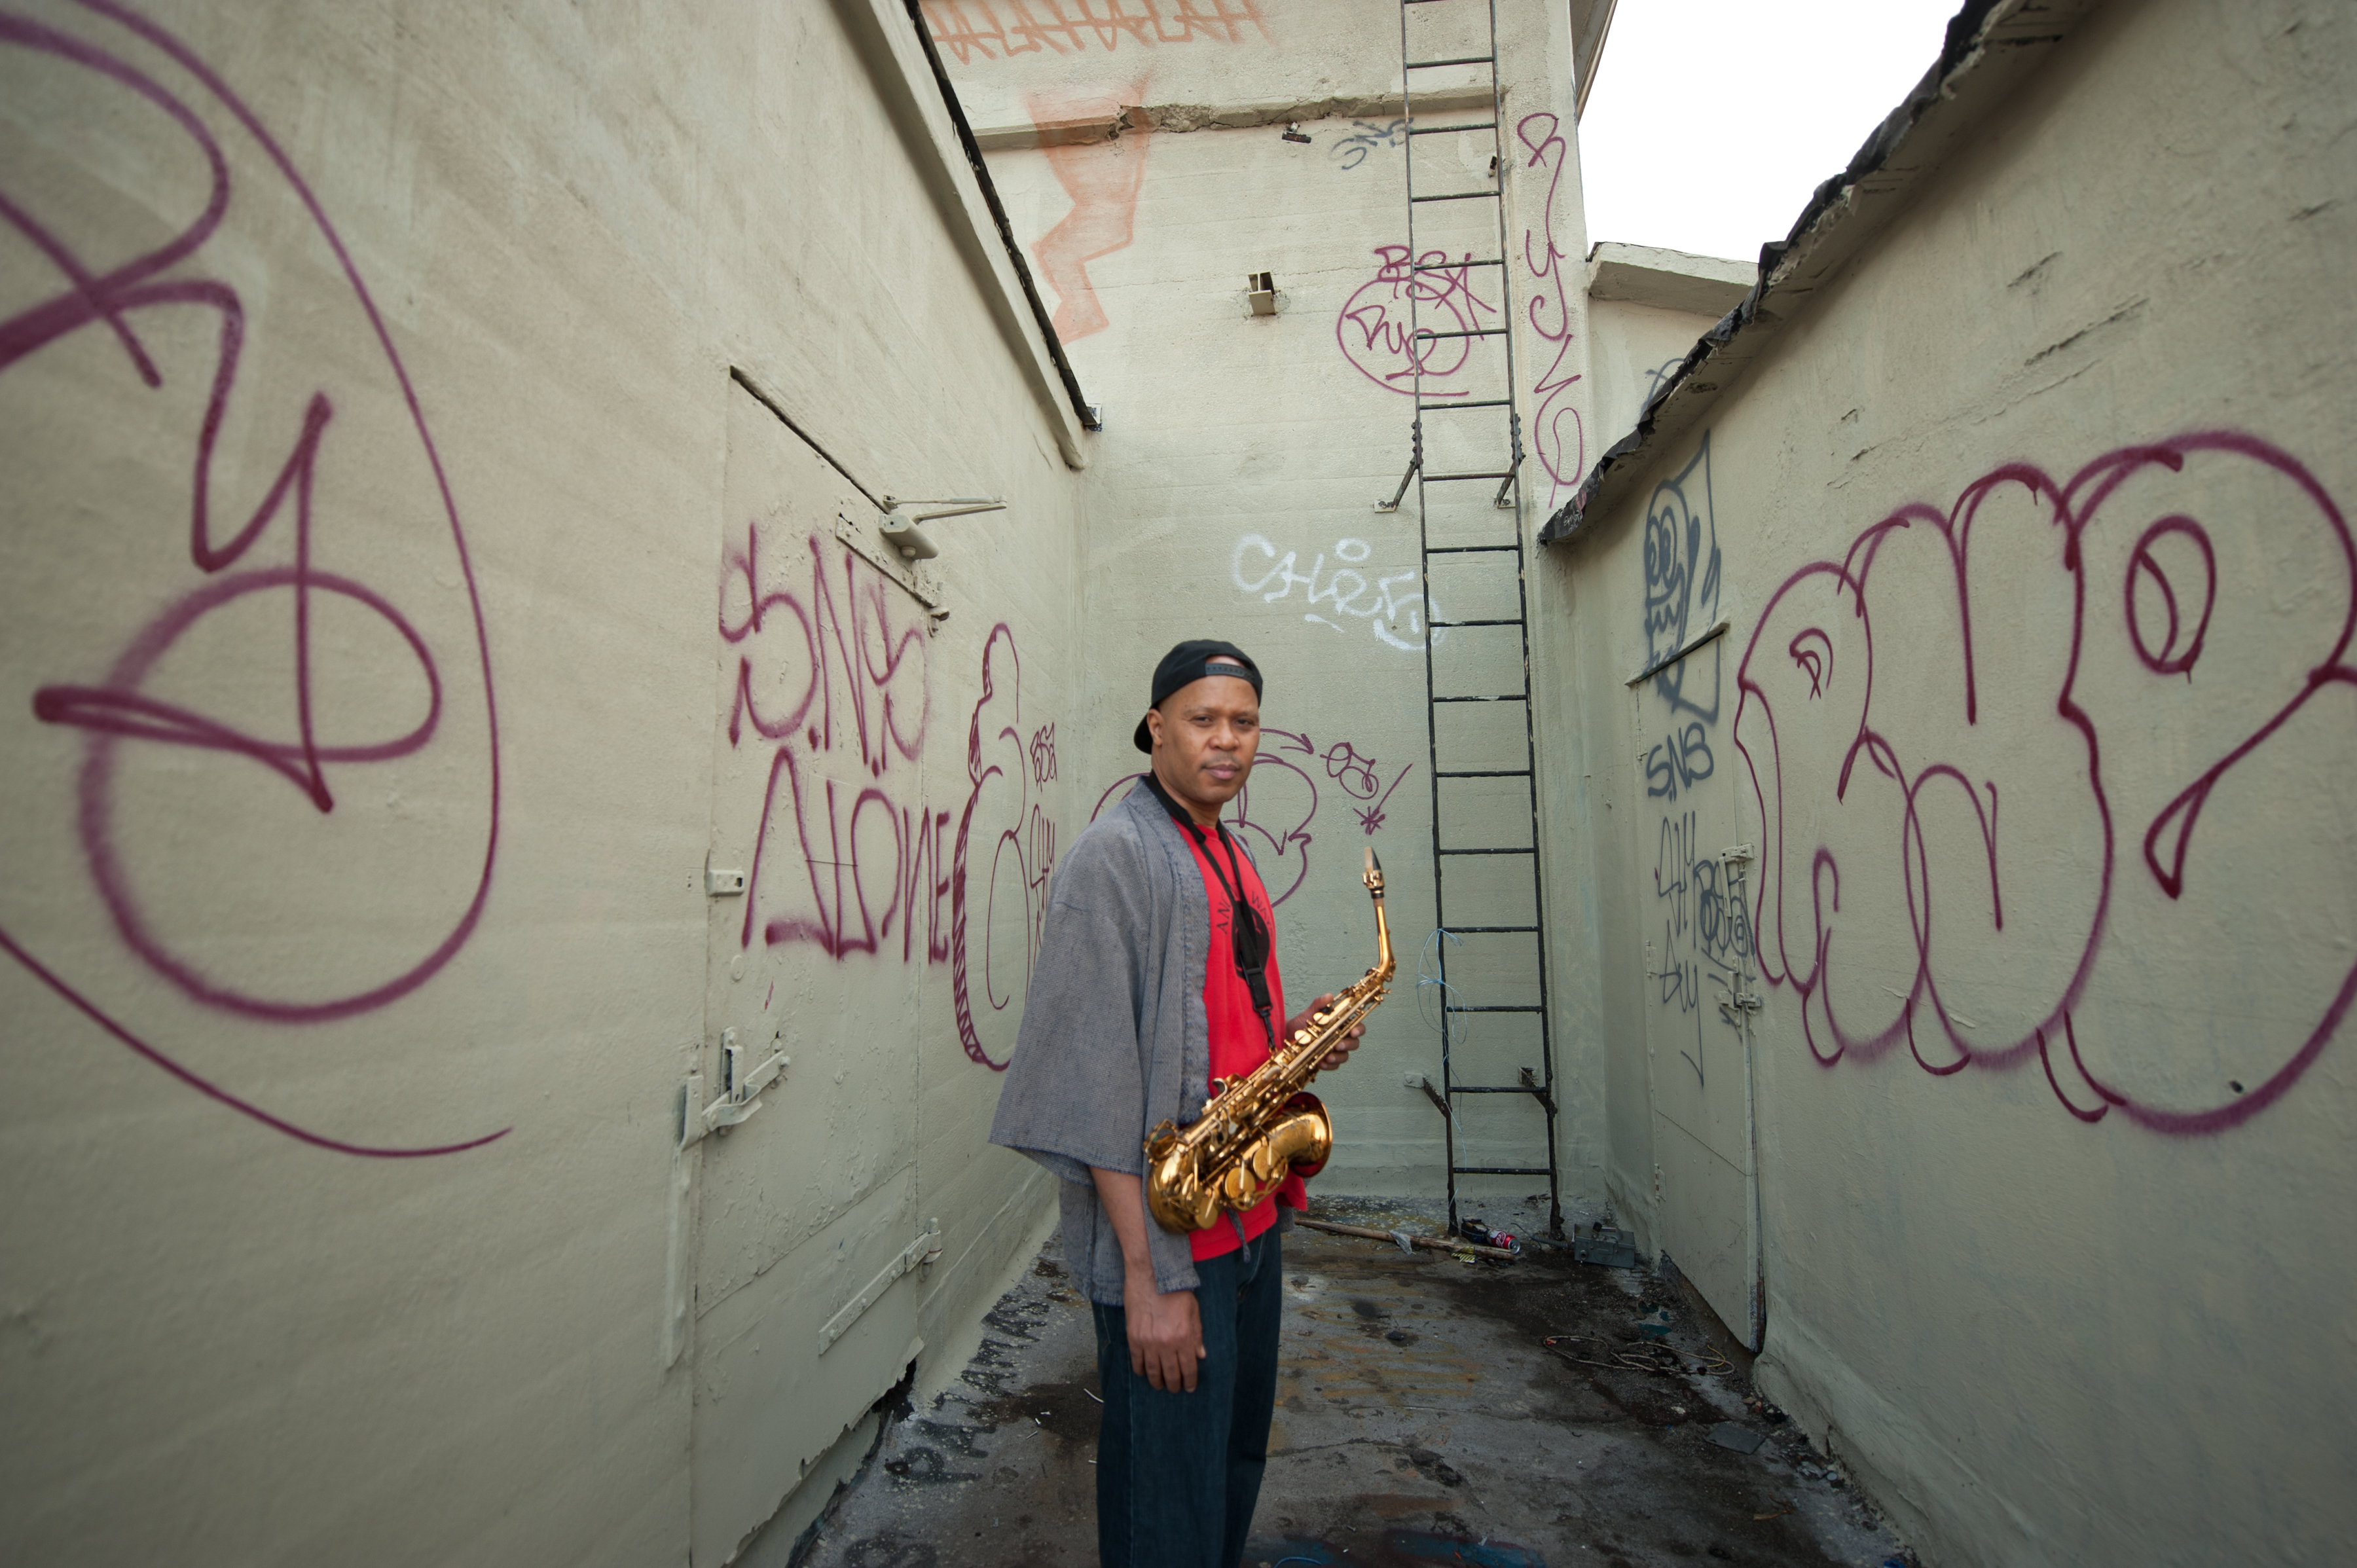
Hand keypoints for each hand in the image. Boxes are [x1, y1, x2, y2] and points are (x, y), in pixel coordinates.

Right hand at [1125, 1272, 1204, 1391]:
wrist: (1151, 1275)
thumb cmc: (1175, 1290)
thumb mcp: (1193, 1311)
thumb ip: (1197, 1335)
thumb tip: (1201, 1356)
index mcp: (1184, 1337)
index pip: (1188, 1368)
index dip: (1190, 1381)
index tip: (1190, 1387)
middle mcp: (1166, 1343)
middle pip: (1170, 1374)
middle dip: (1174, 1385)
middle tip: (1175, 1389)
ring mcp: (1148, 1341)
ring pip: (1152, 1371)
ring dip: (1156, 1381)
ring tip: (1159, 1385)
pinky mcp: (1134, 1337)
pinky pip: (1137, 1360)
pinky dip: (1140, 1370)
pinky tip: (1143, 1373)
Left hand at [1289, 992, 1364, 1071]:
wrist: (1288, 1036)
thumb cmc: (1302, 1023)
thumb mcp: (1310, 1012)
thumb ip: (1319, 1004)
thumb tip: (1329, 996)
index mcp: (1341, 1025)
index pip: (1357, 1026)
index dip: (1359, 1029)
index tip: (1353, 1031)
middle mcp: (1341, 1038)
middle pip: (1354, 1043)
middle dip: (1348, 1045)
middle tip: (1338, 1045)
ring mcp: (1335, 1051)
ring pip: (1345, 1056)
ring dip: (1338, 1057)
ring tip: (1328, 1057)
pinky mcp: (1328, 1061)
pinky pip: (1333, 1066)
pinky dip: (1328, 1066)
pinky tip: (1321, 1063)